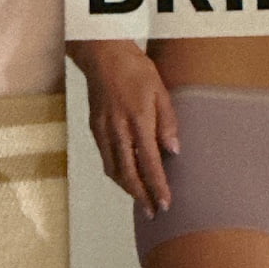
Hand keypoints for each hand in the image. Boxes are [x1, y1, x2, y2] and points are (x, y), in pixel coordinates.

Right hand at [67, 40, 180, 218]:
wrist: (103, 55)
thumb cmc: (135, 69)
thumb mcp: (161, 91)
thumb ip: (168, 122)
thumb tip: (174, 150)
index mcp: (138, 120)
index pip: (150, 163)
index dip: (157, 186)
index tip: (165, 203)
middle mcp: (118, 130)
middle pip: (129, 173)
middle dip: (141, 196)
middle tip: (153, 212)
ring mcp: (104, 130)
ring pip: (114, 169)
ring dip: (128, 189)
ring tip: (141, 200)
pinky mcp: (95, 129)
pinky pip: (106, 159)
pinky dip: (116, 174)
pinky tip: (126, 178)